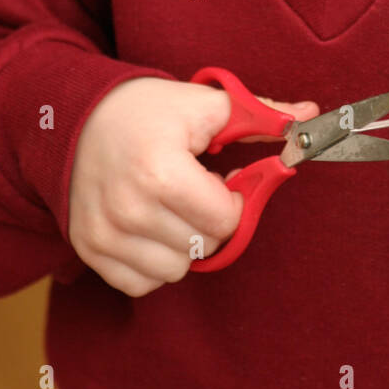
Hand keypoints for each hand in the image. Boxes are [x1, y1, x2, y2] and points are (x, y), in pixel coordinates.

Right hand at [68, 77, 318, 296]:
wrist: (77, 116)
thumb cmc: (145, 109)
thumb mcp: (205, 104)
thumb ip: (262, 115)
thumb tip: (311, 118)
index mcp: (160, 172)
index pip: (224, 221)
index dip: (231, 199)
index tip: (218, 178)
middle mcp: (128, 209)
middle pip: (203, 248)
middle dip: (209, 221)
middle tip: (193, 190)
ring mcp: (104, 234)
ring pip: (175, 271)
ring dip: (183, 244)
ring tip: (170, 208)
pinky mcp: (88, 249)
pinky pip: (141, 284)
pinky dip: (153, 263)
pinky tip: (149, 228)